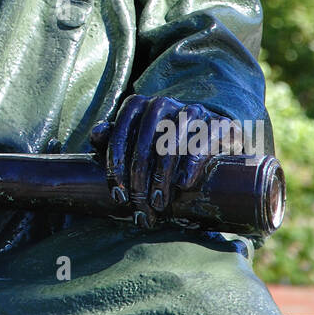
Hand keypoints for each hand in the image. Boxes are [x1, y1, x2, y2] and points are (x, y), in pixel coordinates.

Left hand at [91, 95, 239, 229]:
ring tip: (159, 205)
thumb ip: (112, 136)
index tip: (118, 198)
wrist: (210, 133)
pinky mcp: (216, 122)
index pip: (119, 139)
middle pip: (143, 149)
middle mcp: (161, 104)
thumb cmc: (162, 140)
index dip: (115, 171)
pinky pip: (200, 144)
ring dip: (161, 181)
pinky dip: (189, 166)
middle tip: (141, 211)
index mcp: (137, 105)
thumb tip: (97, 134)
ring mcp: (190, 110)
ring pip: (168, 149)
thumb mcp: (135, 137)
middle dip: (139, 185)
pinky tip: (182, 185)